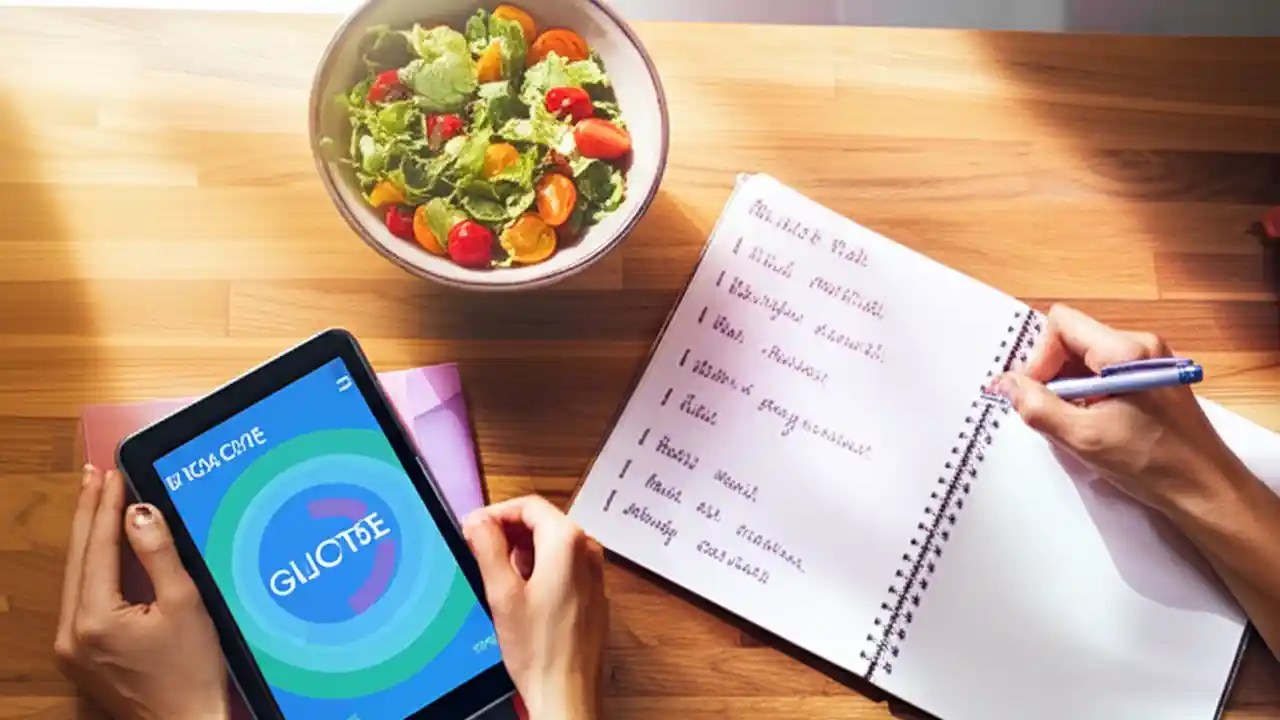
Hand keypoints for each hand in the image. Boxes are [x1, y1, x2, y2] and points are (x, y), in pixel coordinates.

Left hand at [55, 466, 227, 719]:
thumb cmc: (192, 673)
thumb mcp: (185, 605)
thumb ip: (159, 555)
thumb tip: (138, 513)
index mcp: (94, 618)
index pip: (96, 546)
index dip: (105, 506)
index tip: (112, 473)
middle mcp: (72, 633)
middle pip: (77, 558)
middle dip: (87, 514)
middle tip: (95, 474)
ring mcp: (72, 646)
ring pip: (76, 576)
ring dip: (87, 537)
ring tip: (95, 500)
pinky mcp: (81, 655)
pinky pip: (82, 597)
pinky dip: (91, 565)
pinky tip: (100, 548)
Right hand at [462, 496, 606, 719]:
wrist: (568, 692)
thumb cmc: (539, 650)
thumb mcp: (502, 593)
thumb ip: (487, 547)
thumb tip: (477, 520)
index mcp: (567, 542)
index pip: (528, 505)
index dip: (496, 513)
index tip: (473, 529)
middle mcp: (587, 551)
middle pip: (542, 522)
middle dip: (508, 533)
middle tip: (479, 553)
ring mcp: (593, 572)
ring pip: (552, 544)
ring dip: (522, 552)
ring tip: (500, 580)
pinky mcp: (592, 592)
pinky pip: (563, 565)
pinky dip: (540, 569)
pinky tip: (522, 596)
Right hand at [993, 304, 1252, 516]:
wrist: (1205, 489)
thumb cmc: (1150, 463)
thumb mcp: (1083, 438)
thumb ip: (1036, 406)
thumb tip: (1004, 383)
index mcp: (1126, 352)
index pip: (1062, 324)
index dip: (1039, 356)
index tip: (1035, 393)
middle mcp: (1141, 345)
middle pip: (1074, 338)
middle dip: (1052, 373)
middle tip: (1049, 412)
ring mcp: (1152, 360)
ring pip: (1088, 357)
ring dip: (1070, 386)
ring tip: (1074, 422)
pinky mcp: (1155, 377)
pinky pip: (1107, 371)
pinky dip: (1089, 392)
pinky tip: (1094, 423)